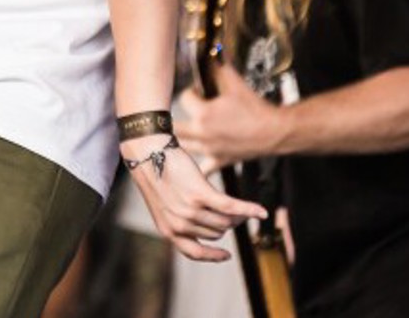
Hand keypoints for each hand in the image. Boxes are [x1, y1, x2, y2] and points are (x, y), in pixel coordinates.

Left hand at [122, 135, 266, 261]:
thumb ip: (180, 222)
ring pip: (225, 222)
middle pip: (216, 233)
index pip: (194, 253)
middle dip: (226, 223)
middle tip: (231, 211)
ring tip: (239, 206)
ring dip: (237, 216)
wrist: (146, 152)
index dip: (212, 256)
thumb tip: (211, 231)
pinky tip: (261, 212)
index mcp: (168, 230)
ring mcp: (190, 210)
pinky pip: (232, 207)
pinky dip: (249, 210)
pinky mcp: (200, 194)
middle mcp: (179, 224)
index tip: (226, 255)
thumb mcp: (163, 206)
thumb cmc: (156, 176)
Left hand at [176, 65, 287, 171]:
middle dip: (173, 117)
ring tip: (180, 132)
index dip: (190, 91)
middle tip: (180, 112)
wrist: (275, 131)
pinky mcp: (220, 160)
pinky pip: (204, 169)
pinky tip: (191, 166)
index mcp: (203, 114)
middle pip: (174, 127)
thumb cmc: (255, 108)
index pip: (184, 98)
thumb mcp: (235, 83)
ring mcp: (209, 150)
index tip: (198, 90)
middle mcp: (202, 134)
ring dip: (180, 138)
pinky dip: (197, 168)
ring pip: (183, 147)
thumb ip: (219, 67)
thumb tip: (210, 53)